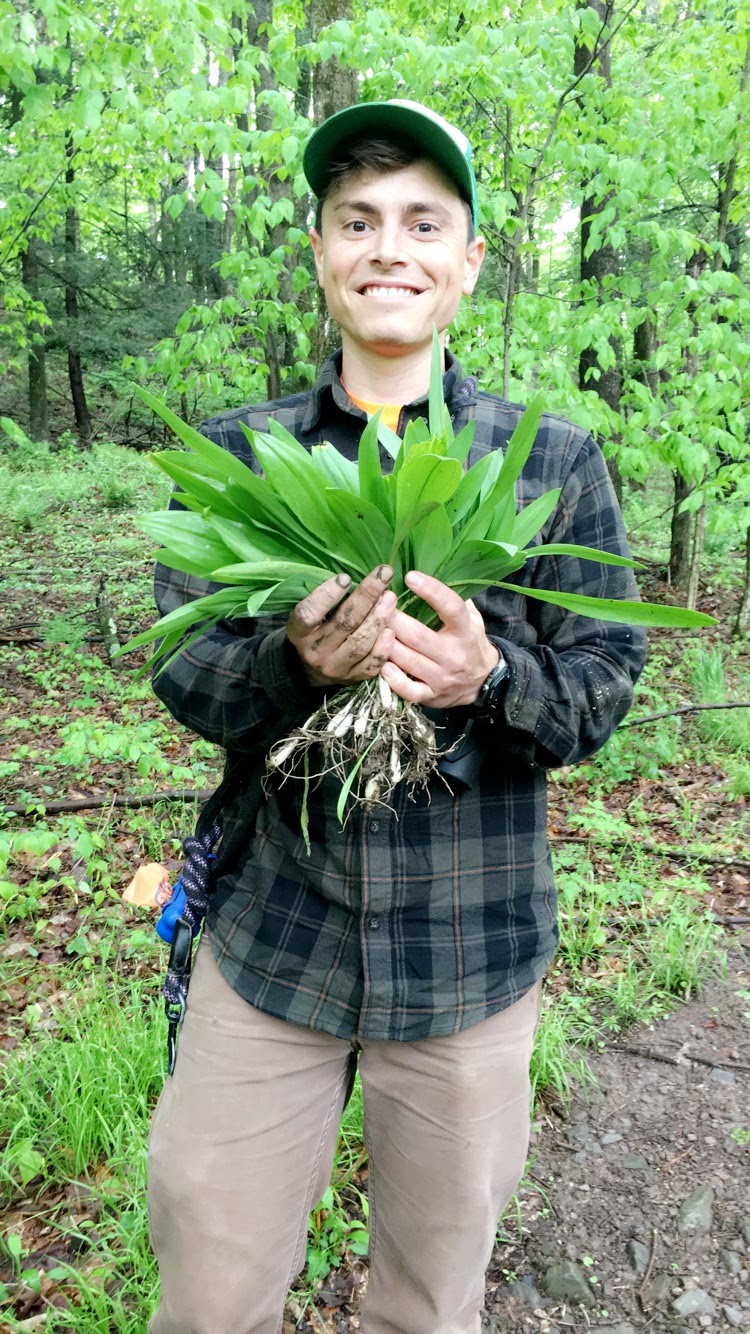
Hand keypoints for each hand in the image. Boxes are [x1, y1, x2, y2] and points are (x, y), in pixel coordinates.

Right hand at [287, 565, 396, 686]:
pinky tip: (392, 630)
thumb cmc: (315, 628)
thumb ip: (326, 598)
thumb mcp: (309, 613)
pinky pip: (371, 664)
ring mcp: (334, 668)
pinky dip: (383, 647)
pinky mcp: (352, 679)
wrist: (310, 668)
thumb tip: (356, 575)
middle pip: (343, 623)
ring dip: (378, 619)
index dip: (327, 595)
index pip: (309, 614)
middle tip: (384, 575)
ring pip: (359, 644)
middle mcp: (315, 652)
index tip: (345, 577)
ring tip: (390, 598)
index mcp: (298, 632)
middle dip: (366, 596)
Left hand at [381, 571, 498, 707]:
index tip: (410, 577)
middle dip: (392, 618)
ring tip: (368, 628)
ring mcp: (442, 678)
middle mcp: (454, 655)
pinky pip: (408, 690)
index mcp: (466, 631)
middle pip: (417, 635)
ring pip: (407, 660)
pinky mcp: (432, 696)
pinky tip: (381, 664)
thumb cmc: (470, 642)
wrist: (483, 683)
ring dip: (384, 643)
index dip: (431, 591)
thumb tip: (434, 570)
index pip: (451, 608)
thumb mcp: (473, 619)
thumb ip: (457, 598)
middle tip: (374, 602)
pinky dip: (392, 679)